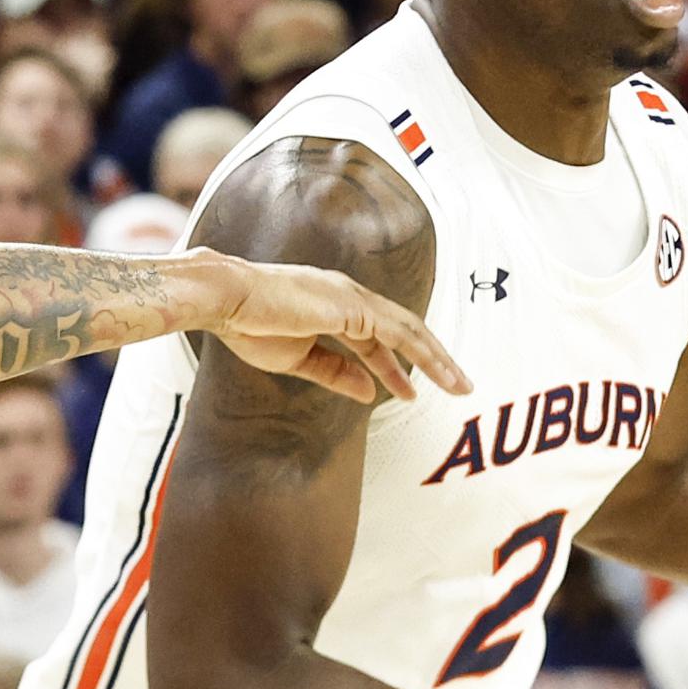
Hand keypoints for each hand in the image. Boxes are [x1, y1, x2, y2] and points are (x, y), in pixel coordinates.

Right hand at [198, 253, 470, 405]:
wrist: (227, 300)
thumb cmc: (249, 325)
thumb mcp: (297, 359)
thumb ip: (336, 373)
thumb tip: (368, 393)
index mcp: (333, 304)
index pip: (374, 338)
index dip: (393, 367)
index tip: (409, 392)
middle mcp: (349, 295)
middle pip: (402, 330)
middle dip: (432, 359)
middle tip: (458, 385)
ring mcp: (353, 298)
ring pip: (409, 330)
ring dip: (437, 359)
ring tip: (460, 386)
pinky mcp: (353, 307)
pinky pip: (398, 333)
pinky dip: (420, 354)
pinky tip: (433, 375)